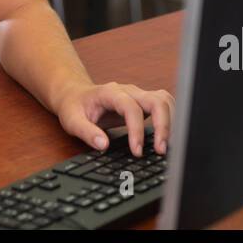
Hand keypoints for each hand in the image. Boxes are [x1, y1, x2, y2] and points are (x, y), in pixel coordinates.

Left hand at [55, 82, 175, 155]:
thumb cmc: (74, 107)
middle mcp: (128, 91)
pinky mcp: (144, 102)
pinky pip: (164, 105)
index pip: (131, 108)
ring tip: (165, 146)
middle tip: (160, 150)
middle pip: (156, 100)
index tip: (136, 151)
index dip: (137, 130)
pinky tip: (166, 137)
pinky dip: (170, 119)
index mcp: (110, 93)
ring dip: (170, 122)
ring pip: (164, 100)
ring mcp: (138, 95)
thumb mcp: (72, 121)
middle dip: (163, 125)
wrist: (75, 94)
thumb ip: (87, 132)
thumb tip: (104, 145)